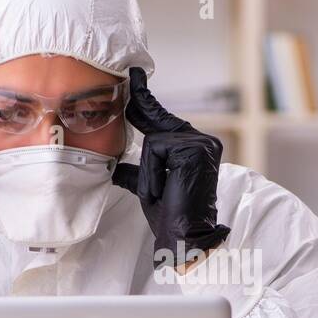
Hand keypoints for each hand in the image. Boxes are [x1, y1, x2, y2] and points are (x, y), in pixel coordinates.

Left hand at [113, 67, 230, 267]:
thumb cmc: (171, 216)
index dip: (146, 101)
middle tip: (133, 81)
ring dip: (148, 172)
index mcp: (193, 146)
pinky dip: (152, 173)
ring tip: (160, 193)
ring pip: (154, 141)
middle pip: (158, 123)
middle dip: (142, 112)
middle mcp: (202, 141)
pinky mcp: (194, 149)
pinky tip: (163, 189)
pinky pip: (156, 150)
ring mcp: (201, 143)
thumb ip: (137, 170)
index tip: (135, 78)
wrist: (186, 239)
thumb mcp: (148, 187)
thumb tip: (115, 165)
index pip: (163, 120)